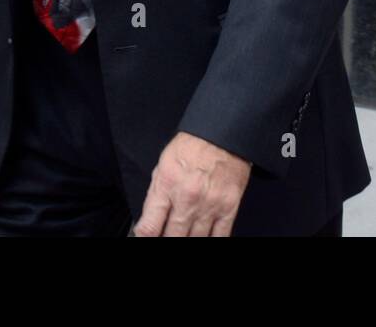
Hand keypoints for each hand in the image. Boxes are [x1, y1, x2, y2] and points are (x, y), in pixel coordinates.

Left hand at [133, 132, 251, 236]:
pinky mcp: (229, 207)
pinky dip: (211, 241)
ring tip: (185, 234)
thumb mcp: (162, 167)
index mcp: (167, 186)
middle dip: (168, 239)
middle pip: (172, 238)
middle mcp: (188, 199)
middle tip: (169, 234)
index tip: (149, 239)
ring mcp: (210, 205)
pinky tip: (203, 237)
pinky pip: (220, 236)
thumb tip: (149, 224)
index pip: (149, 229)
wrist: (223, 134)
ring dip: (188, 239)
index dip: (146, 239)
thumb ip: (155, 198)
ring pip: (195, 240)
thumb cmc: (191, 148)